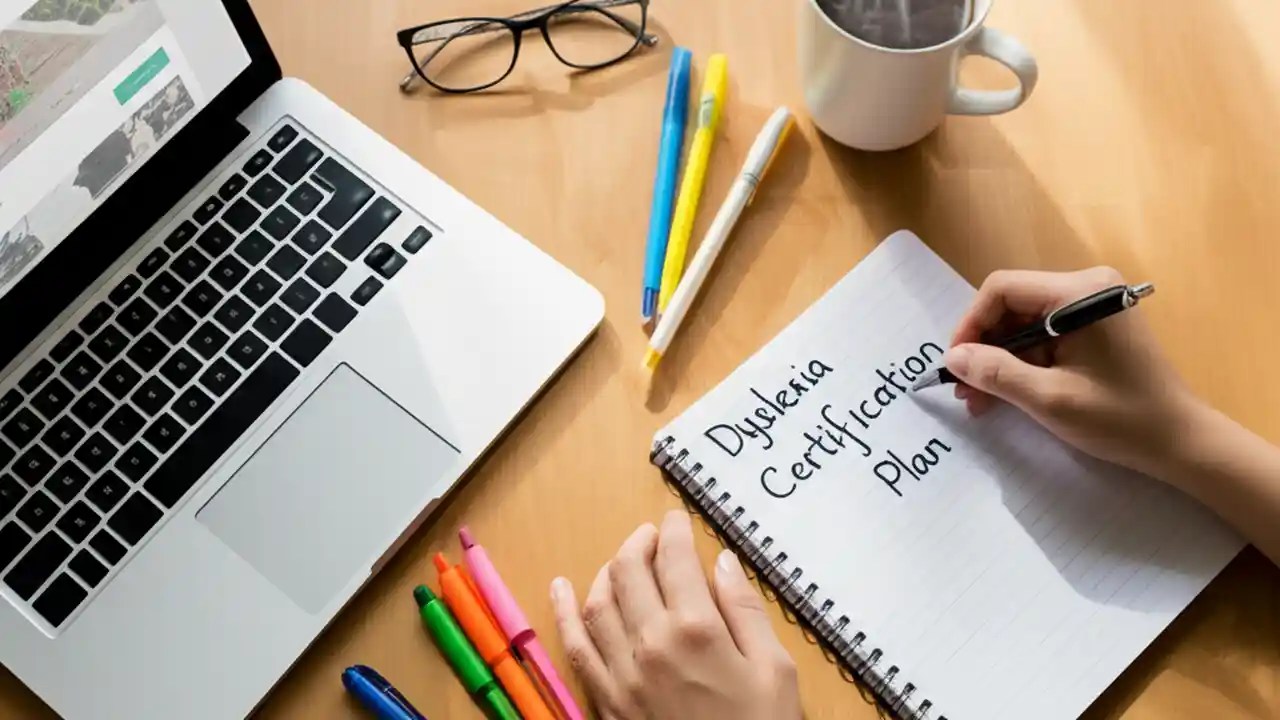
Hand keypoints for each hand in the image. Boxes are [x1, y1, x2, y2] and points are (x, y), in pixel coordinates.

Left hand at [550, 511, 800, 719]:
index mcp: (697, 630)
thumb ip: (747, 611)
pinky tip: (561, 589)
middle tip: (652, 535)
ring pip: (598, 602)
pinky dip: (563, 613)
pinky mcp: (606, 701)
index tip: (676, 520)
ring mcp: (622, 674)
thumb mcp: (776, 670)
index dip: (674, 531)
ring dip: (607, 571)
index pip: (674, 559)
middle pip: (629, 572)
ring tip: (623, 560)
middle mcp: (651, 644)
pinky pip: (575, 647)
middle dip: (639, 543)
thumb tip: (723, 562)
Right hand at [946, 267, 1199, 478]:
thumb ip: (996, 373)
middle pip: (1012, 305)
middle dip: (983, 347)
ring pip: (1024, 323)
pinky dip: (1022, 362)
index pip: (1002, 290)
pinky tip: (1006, 394)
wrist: (1180, 441)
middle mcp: (1086, 287)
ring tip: (980, 400)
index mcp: (1079, 293)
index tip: (955, 365)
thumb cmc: (1120, 419)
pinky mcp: (1096, 326)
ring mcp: (1093, 305)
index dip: (970, 325)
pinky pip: (1044, 335)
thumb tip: (952, 358)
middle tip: (964, 390)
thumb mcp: (1049, 399)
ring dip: (999, 359)